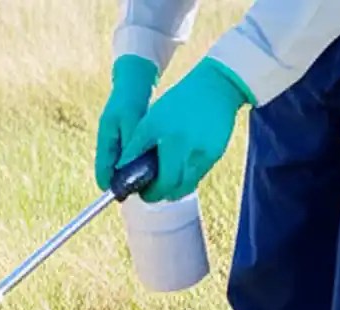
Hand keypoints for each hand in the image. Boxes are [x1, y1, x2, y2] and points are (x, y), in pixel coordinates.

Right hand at [94, 54, 158, 191]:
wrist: (134, 79)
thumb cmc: (132, 97)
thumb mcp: (131, 119)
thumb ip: (130, 143)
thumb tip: (128, 166)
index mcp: (106, 138)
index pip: (103, 170)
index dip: (111, 185)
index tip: (120, 197)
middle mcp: (109, 142)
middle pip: (113, 171)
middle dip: (123, 183)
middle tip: (136, 194)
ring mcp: (117, 140)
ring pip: (123, 165)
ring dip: (133, 174)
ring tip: (146, 184)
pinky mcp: (128, 137)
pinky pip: (132, 156)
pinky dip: (140, 163)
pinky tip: (153, 167)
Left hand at [117, 57, 252, 202]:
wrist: (216, 87)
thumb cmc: (178, 101)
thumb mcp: (150, 122)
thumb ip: (135, 147)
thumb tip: (121, 169)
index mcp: (175, 146)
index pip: (163, 184)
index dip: (152, 193)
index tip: (142, 191)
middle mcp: (194, 155)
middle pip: (177, 190)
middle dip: (163, 192)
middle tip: (152, 187)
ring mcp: (209, 156)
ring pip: (189, 184)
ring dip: (175, 185)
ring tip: (164, 173)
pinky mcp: (217, 154)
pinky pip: (199, 173)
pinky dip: (187, 174)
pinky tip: (180, 162)